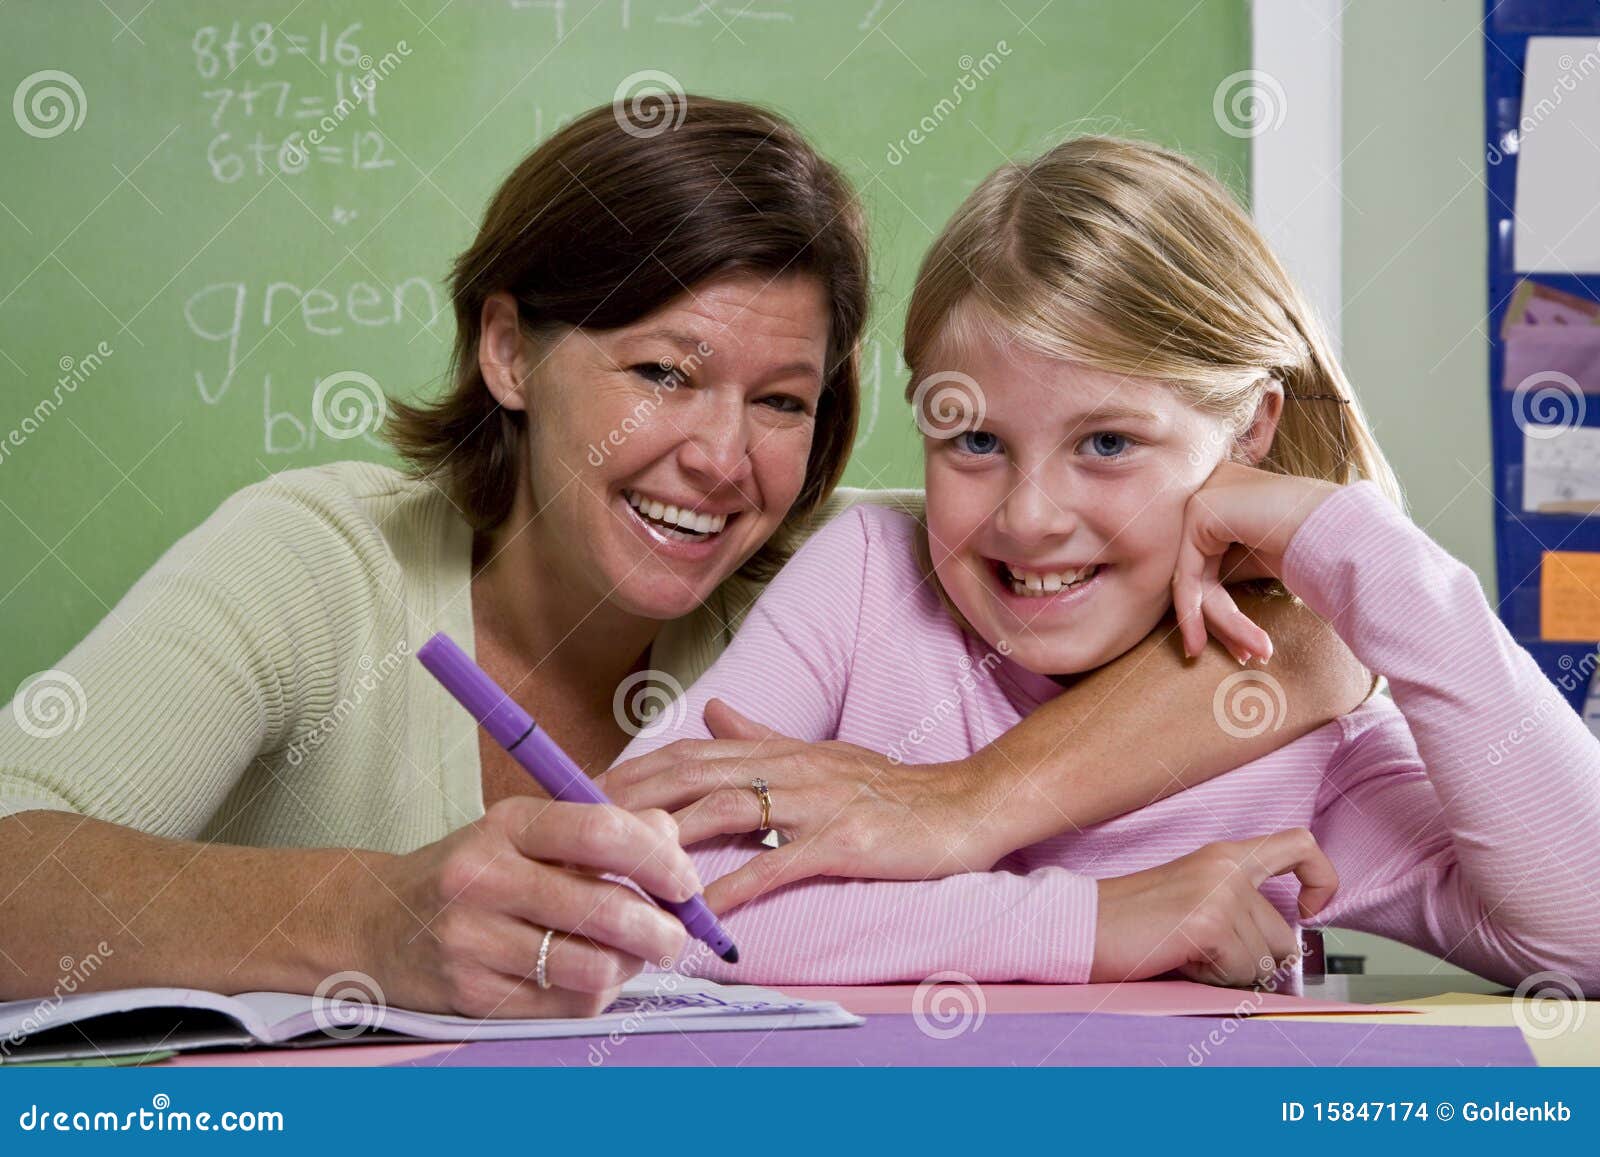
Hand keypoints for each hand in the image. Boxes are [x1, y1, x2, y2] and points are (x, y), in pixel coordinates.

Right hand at [356, 798, 700, 1017]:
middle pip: (606, 909)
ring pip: (593, 966)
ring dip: (631, 967)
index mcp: (506, 824)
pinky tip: (590, 976)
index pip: (601, 831)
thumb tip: (670, 837)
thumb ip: (599, 828)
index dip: (660, 858)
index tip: (685, 881)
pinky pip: (567, 1005)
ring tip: (632, 955)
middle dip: (662, 929)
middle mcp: (484, 878)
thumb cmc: (474, 872)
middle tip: (675, 935)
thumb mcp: (525, 831)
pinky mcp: (472, 995)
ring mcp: (473, 941)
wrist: (379, 922)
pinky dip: (597, 994)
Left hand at [602, 700, 1001, 913]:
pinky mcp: (844, 841)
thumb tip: (710, 713)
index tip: (583, 791)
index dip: (635, 770)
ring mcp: (816, 802)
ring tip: (620, 864)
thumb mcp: (820, 754)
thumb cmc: (891, 789)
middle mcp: (789, 767)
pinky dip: (735, 887)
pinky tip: (700, 911)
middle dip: (631, 798)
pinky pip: (778, 864)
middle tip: (577, 826)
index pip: (689, 753)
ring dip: (669, 839)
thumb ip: (760, 737)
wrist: (966, 805)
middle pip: (692, 774)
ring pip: (726, 810)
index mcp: (778, 750)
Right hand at [1089, 827, 1337, 986]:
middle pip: (1285, 934)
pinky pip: (1241, 973)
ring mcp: (1220, 891)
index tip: (1307, 911)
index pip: (1299, 845)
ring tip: (1182, 952)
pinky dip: (1213, 979)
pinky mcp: (1209, 922)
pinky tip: (1178, 958)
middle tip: (1200, 952)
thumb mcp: (1190, 901)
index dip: (1321, 880)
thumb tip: (1286, 953)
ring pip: (1265, 961)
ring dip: (1228, 972)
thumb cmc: (1125, 923)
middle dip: (1252, 960)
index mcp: (1222, 854)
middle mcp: (1226, 866)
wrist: (1076, 925)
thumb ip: (1236, 910)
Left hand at [1172, 461, 1338, 663]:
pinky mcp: (1198, 511)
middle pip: (1197, 573)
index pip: (1207, 562)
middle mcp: (1208, 489)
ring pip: (1194, 581)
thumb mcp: (1264, 555)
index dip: (1223, 611)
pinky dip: (1203, 615)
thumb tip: (1200, 610)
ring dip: (1225, 626)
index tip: (1245, 649)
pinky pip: (1188, 576)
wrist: (1348, 531)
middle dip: (1222, 623)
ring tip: (1256, 655)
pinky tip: (1237, 644)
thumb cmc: (1319, 544)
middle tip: (1247, 658)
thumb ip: (1230, 567)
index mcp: (1225, 495)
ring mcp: (1200, 496)